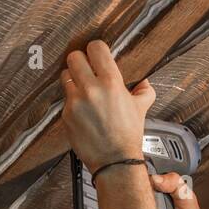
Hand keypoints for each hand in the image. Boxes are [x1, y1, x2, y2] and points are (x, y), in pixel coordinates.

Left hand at [59, 40, 154, 171]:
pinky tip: (81, 109)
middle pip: (74, 57)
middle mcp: (91, 89)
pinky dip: (71, 100)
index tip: (96, 54)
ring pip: (65, 76)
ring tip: (81, 88)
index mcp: (111, 82)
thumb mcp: (141, 108)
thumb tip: (144, 81)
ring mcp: (75, 102)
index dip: (96, 49)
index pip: (95, 48)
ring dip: (72, 79)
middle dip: (80, 61)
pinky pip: (64, 98)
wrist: (115, 160)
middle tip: (85, 68)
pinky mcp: (66, 114)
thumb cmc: (128, 135)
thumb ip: (144, 90)